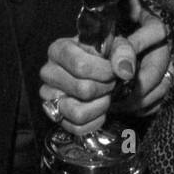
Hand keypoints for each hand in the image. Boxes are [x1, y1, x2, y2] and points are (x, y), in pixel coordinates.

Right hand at [40, 0, 173, 135]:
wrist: (95, 71)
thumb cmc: (102, 56)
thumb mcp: (115, 46)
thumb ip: (123, 53)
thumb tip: (124, 71)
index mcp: (58, 50)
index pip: (80, 66)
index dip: (104, 71)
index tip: (113, 71)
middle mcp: (48, 73)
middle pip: (82, 89)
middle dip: (105, 88)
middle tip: (111, 83)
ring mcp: (49, 96)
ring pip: (77, 112)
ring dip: (100, 106)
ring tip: (105, 95)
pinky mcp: (55, 116)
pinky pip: (77, 127)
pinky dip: (95, 121)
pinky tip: (100, 108)